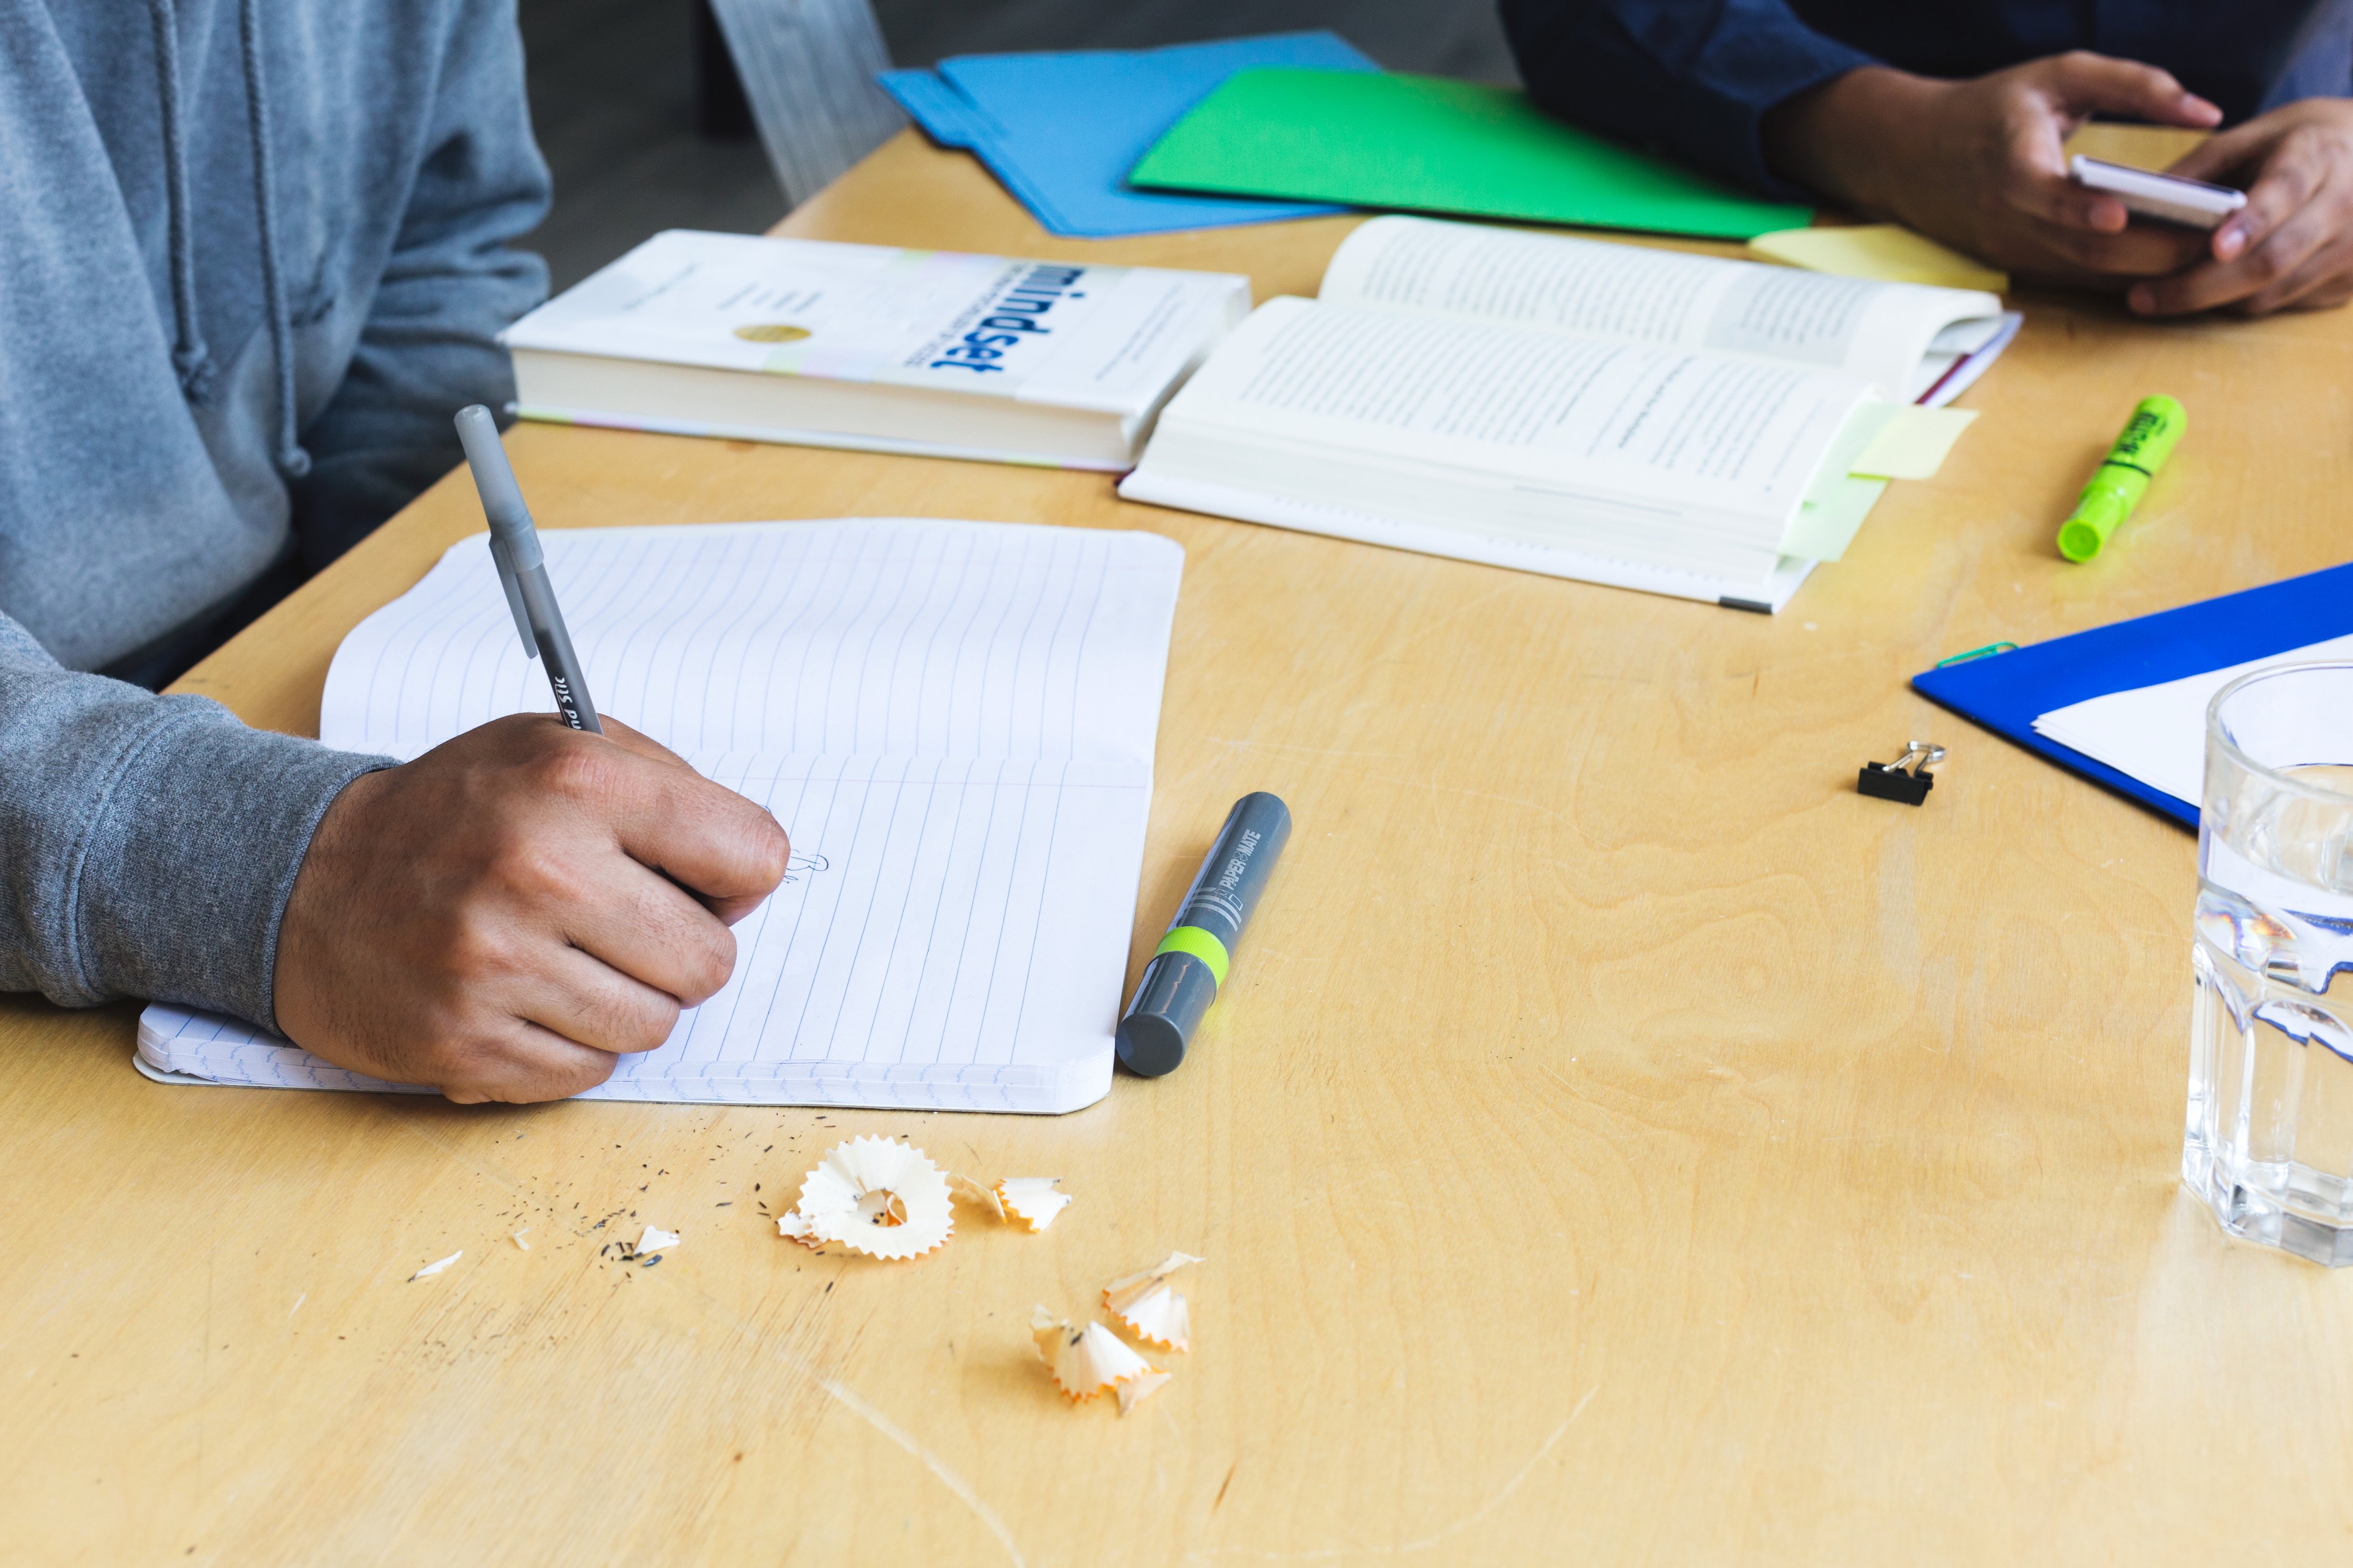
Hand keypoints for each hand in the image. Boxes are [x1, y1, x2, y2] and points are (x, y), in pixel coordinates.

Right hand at [274, 714, 790, 1102]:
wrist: (305, 880)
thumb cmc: (455, 814)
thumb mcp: (556, 749)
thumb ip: (670, 790)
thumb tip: (750, 874)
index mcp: (579, 783)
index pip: (755, 855)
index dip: (735, 876)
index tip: (696, 877)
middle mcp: (540, 871)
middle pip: (711, 961)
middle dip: (681, 950)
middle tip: (623, 926)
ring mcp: (498, 965)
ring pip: (655, 1026)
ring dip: (625, 1001)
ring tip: (563, 958)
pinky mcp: (466, 1045)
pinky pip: (589, 1073)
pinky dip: (568, 1044)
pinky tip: (522, 999)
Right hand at [1762, 53, 2221, 285]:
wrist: (1912, 155)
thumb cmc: (1994, 107)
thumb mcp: (2057, 75)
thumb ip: (2133, 83)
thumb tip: (2207, 110)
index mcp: (2009, 162)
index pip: (2046, 194)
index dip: (2082, 209)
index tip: (2123, 213)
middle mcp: (2006, 216)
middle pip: (2081, 247)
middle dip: (2149, 251)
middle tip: (2212, 241)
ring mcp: (2011, 248)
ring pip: (2085, 272)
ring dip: (2146, 270)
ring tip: (2205, 254)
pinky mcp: (2019, 265)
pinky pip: (2079, 278)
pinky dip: (2123, 275)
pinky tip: (2168, 264)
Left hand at [2127, 99, 2352, 315]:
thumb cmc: (2299, 143)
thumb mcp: (2252, 136)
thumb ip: (2199, 168)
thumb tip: (2139, 204)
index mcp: (2317, 156)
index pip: (2285, 192)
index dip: (2251, 222)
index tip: (2215, 246)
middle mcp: (2345, 202)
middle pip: (2273, 259)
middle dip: (2201, 286)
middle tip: (2141, 298)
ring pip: (2273, 292)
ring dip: (2213, 300)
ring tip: (2163, 295)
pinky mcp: (2351, 282)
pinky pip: (2285, 304)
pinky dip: (2243, 301)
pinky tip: (2218, 288)